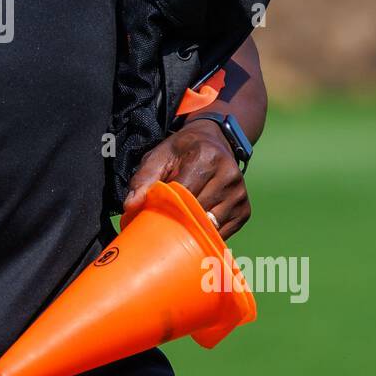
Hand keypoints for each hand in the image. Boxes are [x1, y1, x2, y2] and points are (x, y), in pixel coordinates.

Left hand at [122, 119, 250, 240]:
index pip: (184, 194)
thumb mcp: (159, 156)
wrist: (215, 141)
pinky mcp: (245, 210)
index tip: (153, 215)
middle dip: (178, 221)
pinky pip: (224, 233)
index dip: (166, 207)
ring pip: (211, 226)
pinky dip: (207, 234)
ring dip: (193, 229)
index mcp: (206, 157)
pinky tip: (196, 227)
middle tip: (162, 224)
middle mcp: (228, 175)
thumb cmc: (182, 151)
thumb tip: (130, 206)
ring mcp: (239, 194)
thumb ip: (143, 179)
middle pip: (198, 212)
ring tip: (179, 224)